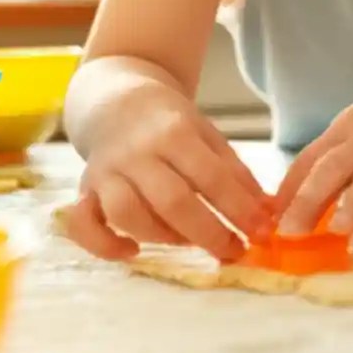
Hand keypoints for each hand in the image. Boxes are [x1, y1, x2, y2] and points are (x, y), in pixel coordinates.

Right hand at [64, 84, 271, 260]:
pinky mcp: (85, 190)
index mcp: (174, 133)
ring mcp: (106, 173)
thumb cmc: (168, 123)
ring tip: (190, 242)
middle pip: (172, 201)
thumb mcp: (208, 136)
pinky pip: (84, 225)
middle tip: (235, 250)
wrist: (114, 100)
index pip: (211, 177)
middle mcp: (137, 153)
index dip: (239, 209)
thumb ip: (235, 174)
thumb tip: (269, 213)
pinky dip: (105, 245)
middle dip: (209, 233)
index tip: (263, 232)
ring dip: (164, 237)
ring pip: (128, 214)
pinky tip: (133, 252)